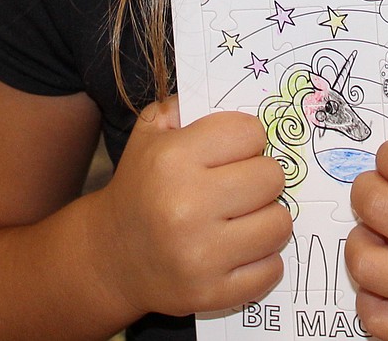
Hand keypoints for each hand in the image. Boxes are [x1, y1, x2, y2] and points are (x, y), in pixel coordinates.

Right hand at [90, 98, 291, 318]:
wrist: (109, 255)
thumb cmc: (142, 184)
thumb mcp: (153, 131)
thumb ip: (192, 103)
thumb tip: (246, 94)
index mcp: (174, 159)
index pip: (251, 133)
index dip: (248, 139)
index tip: (235, 150)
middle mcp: (186, 207)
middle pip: (272, 177)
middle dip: (261, 177)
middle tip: (241, 185)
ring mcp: (199, 256)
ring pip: (279, 223)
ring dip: (266, 217)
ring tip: (243, 216)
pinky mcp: (209, 293)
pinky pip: (271, 269)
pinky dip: (262, 259)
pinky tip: (239, 249)